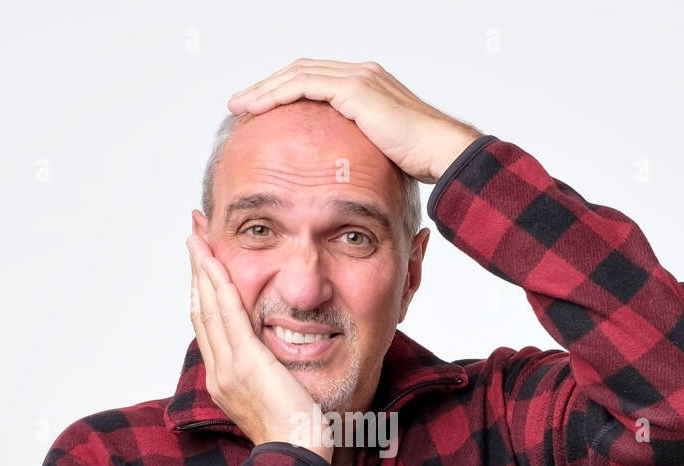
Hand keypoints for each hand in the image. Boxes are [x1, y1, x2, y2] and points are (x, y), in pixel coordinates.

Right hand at [186, 234, 333, 464]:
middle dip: (196, 271)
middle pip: (200, 311)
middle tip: (193, 237)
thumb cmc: (298, 434)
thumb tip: (281, 358)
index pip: (208, 327)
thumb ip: (272, 374)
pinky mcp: (246, 361)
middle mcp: (218, 372)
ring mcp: (228, 367)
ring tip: (197, 238)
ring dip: (202, 268)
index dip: (201, 293)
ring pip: (208, 306)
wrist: (299, 453)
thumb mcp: (279, 396)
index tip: (202, 265)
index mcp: (224, 381)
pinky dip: (217, 283)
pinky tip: (212, 259)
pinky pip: (227, 313)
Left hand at [226, 59, 481, 184]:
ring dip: (264, 89)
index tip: (262, 110)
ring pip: (297, 75)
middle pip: (301, 72)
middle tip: (241, 103)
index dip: (286, 92)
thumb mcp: (380, 154)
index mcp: (367, 87)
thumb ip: (358, 153)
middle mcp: (361, 75)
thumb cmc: (421, 163)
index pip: (316, 82)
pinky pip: (303, 86)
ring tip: (240, 105)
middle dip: (268, 87)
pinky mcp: (355, 90)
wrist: (443, 154)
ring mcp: (358, 79)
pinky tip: (256, 108)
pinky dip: (276, 94)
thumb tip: (342, 174)